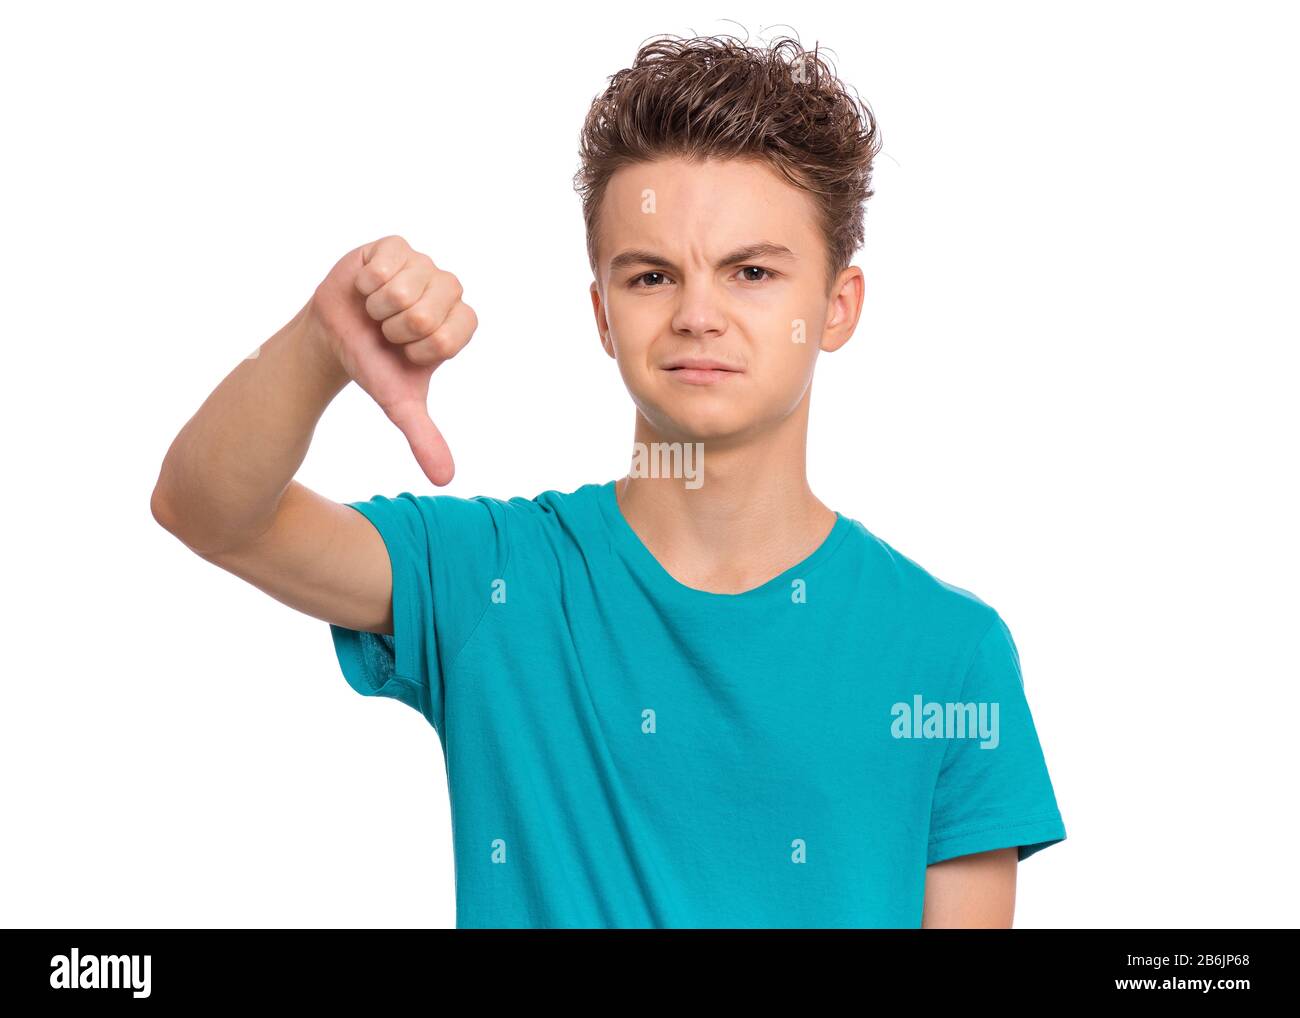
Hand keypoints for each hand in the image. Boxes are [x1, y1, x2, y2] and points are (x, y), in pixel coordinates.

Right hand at [306, 234, 476, 485]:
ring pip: (401, 288)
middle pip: (423, 314)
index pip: (446, 337)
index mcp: (459, 324)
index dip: (415, 350)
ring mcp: (424, 264)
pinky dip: (366, 283)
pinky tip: (366, 288)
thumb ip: (424, 437)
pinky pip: (384, 264)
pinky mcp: (396, 245)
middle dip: (392, 330)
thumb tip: (444, 480)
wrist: (334, 337)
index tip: (404, 352)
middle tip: (385, 331)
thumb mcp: (398, 404)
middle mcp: (448, 290)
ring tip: (375, 311)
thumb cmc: (374, 366)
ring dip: (377, 307)